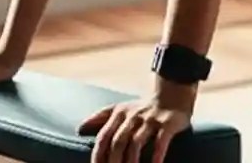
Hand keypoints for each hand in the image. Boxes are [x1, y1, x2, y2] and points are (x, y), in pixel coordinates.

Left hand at [78, 92, 192, 162]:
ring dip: (131, 161)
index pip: (103, 136)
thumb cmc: (142, 108)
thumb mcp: (120, 109)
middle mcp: (133, 116)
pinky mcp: (167, 124)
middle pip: (118, 141)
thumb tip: (79, 129)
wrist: (172, 94)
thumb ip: (100, 118)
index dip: (98, 154)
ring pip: (136, 143)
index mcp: (119, 114)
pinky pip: (160, 142)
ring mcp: (150, 120)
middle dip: (113, 161)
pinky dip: (156, 156)